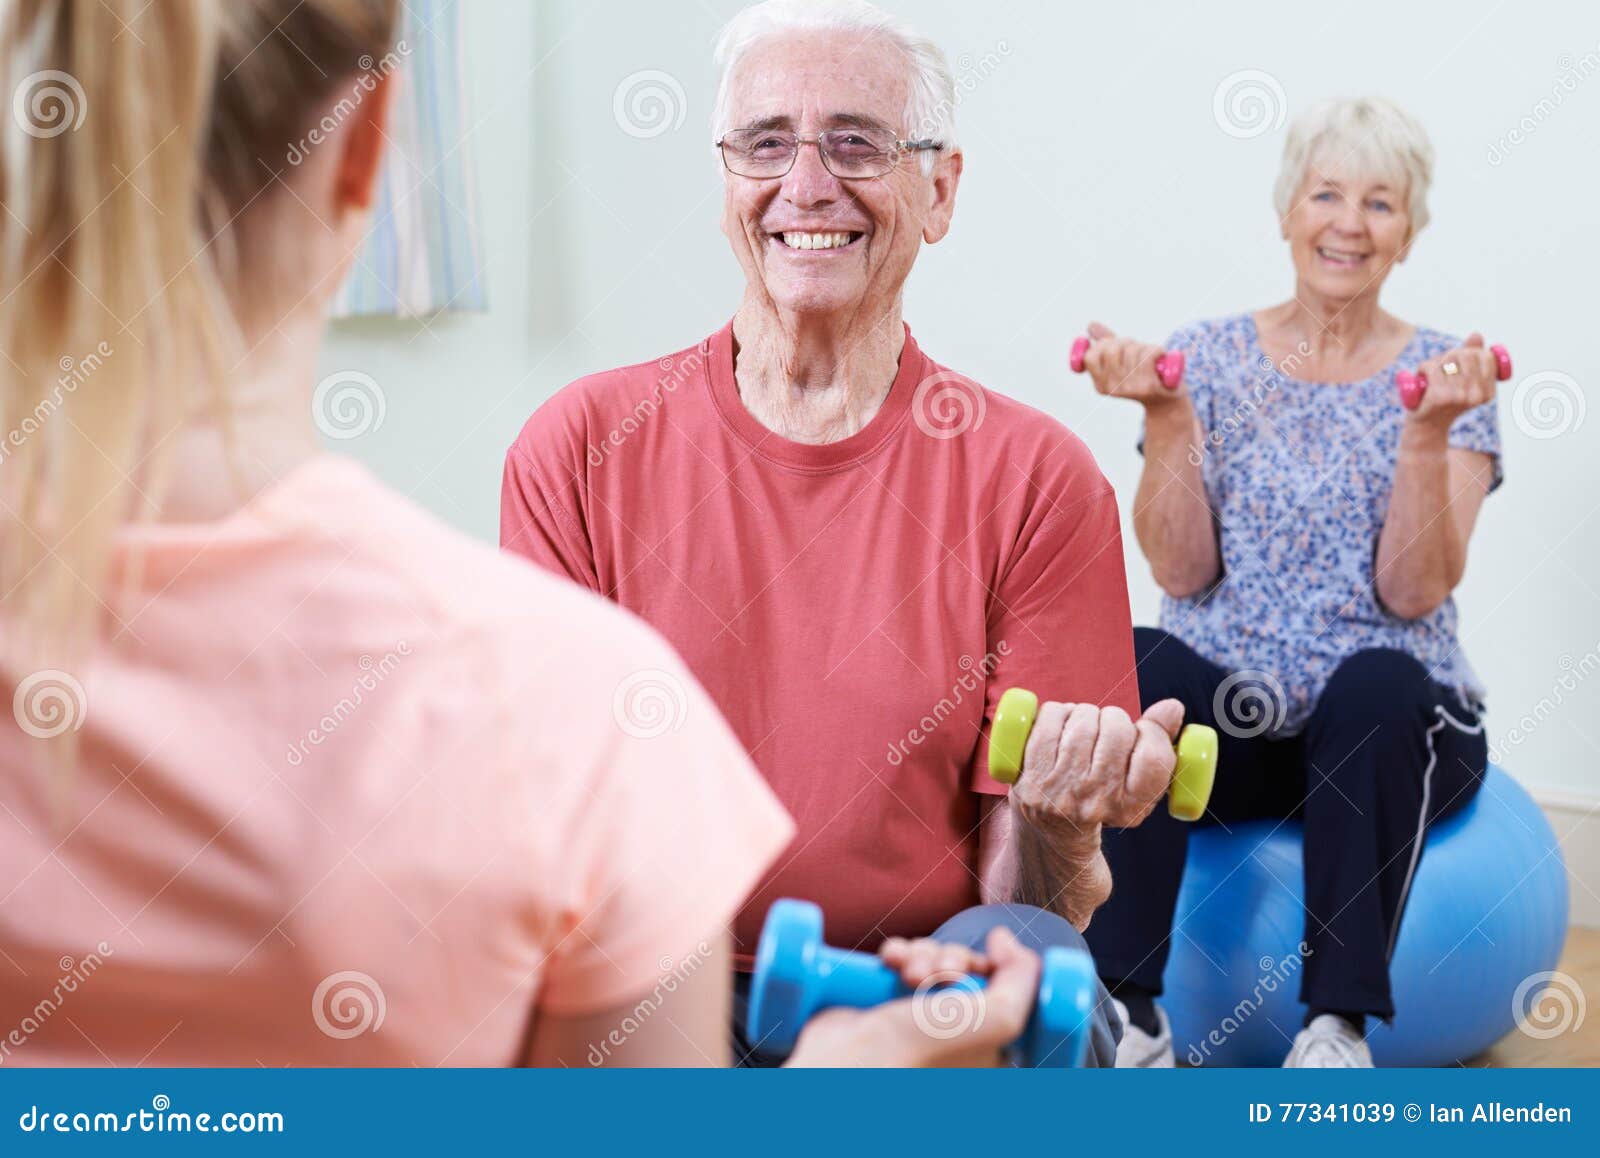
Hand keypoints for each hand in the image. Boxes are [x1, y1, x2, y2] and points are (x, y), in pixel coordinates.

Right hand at [784, 927, 1040, 1066]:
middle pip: (968, 969)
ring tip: (908, 973)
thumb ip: (1023, 978)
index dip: (997, 968)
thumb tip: (1004, 939)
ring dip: (924, 954)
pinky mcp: (886, 999)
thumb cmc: (925, 1052)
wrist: (851, 1060)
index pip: (1005, 990)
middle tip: (942, 973)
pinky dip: (898, 952)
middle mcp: (954, 1031)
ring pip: (934, 959)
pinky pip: (902, 957)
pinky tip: (890, 961)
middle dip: (954, 959)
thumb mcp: (998, 1019)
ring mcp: (918, 1015)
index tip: (987, 964)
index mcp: (987, 1045)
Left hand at [1011, 699, 1185, 834]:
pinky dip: (1060, 712)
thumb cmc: (1102, 795)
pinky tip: (1061, 727)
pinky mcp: (1030, 774)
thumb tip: (1173, 707)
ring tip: (1083, 730)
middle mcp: (1095, 801)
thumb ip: (1160, 743)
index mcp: (1131, 808)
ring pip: (1085, 719)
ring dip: (1087, 714)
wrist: (1051, 829)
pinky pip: (1052, 716)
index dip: (1152, 733)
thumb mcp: (1138, 783)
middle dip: (1115, 720)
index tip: (1142, 731)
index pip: (1154, 758)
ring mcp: (1059, 789)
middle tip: (1107, 732)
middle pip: (1118, 731)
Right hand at [1080, 322, 1186, 410]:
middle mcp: (1112, 388)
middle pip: (1111, 350)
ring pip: (1131, 351)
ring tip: (1148, 355)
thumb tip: (1091, 325)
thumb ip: (1105, 344)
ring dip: (1143, 346)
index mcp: (1101, 384)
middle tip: (1134, 347)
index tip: (1113, 345)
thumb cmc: (1143, 376)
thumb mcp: (1121, 362)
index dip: (1102, 344)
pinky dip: (1156, 349)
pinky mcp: (1148, 386)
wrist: (1166, 402)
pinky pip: (1147, 356)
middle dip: (1125, 342)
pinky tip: (1159, 355)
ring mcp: (1130, 388)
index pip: (1090, 357)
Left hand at [1407, 333, 1499, 432]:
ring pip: (1448, 361)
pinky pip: (1433, 369)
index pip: (1486, 356)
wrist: (1427, 423)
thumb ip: (1472, 355)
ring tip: (1433, 375)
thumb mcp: (1462, 375)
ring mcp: (1459, 397)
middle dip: (1453, 356)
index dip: (1471, 353)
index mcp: (1487, 391)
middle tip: (1443, 366)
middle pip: (1467, 355)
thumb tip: (1476, 334)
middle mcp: (1476, 395)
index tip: (1461, 362)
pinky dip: (1424, 368)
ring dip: (1437, 363)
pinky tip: (1423, 376)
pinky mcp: (1440, 396)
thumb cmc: (1445, 397)